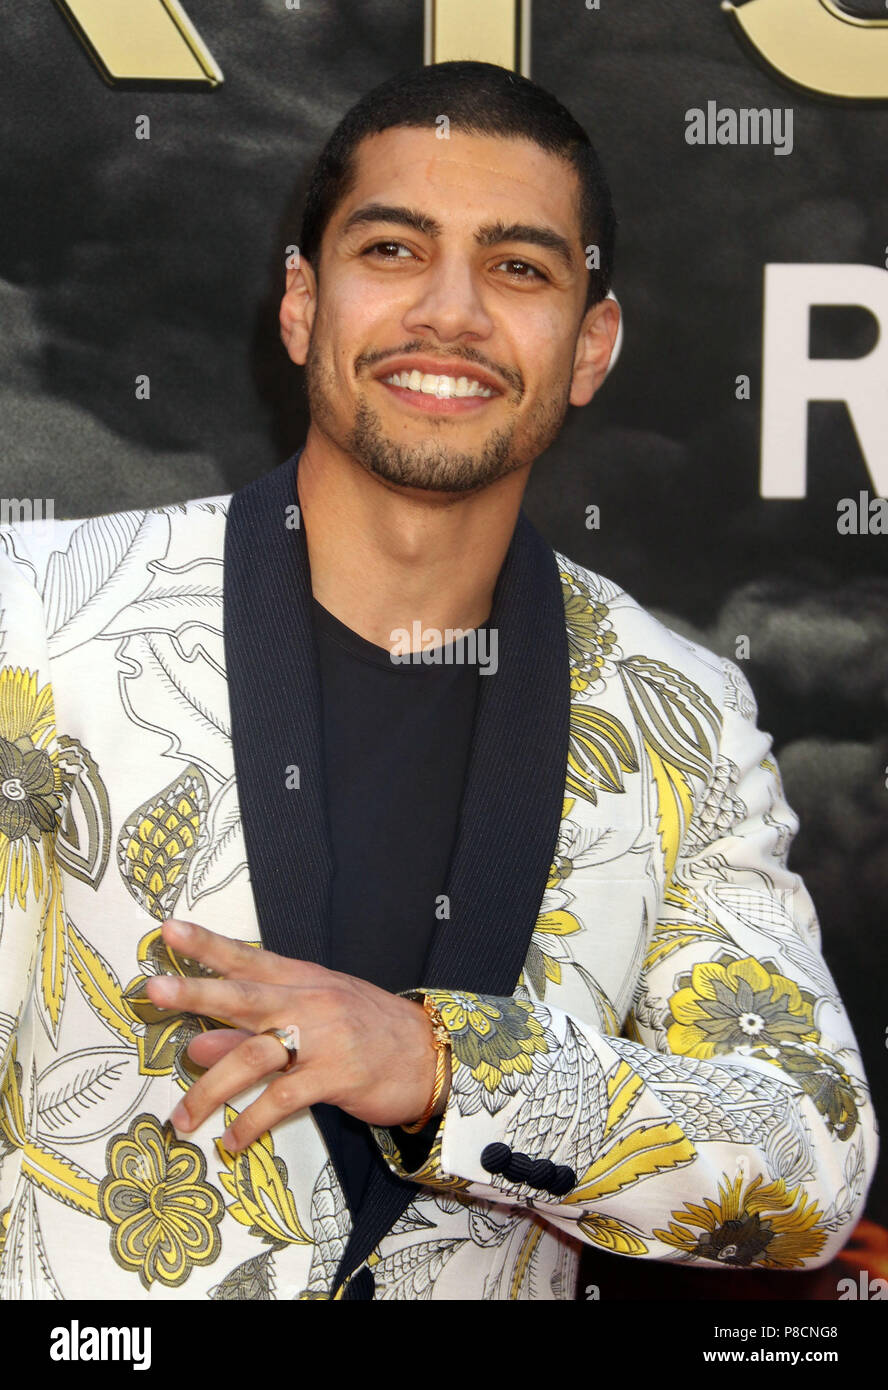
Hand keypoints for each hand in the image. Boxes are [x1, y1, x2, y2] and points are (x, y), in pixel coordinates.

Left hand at [143, 918, 450, 1150]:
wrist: (429, 1055)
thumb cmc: (366, 1032)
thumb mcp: (311, 1019)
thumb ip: (250, 1032)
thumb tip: (194, 1046)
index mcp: (302, 980)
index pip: (247, 958)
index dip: (207, 945)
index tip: (169, 930)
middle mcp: (309, 1001)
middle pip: (245, 995)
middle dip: (197, 992)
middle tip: (155, 989)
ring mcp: (324, 1037)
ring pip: (257, 1055)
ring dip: (212, 1088)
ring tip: (181, 1118)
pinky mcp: (337, 1075)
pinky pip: (283, 1098)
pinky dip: (252, 1120)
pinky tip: (233, 1139)